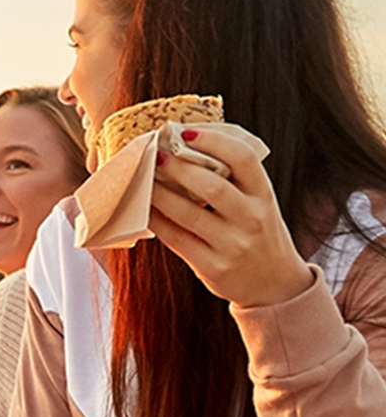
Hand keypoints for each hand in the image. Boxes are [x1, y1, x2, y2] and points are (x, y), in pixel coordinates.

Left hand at [148, 127, 312, 308]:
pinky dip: (157, 222)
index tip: (185, 132)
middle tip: (156, 154)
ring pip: (188, 213)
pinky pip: (177, 239)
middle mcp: (252, 219)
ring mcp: (233, 245)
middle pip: (212, 185)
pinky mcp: (213, 267)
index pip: (243, 158)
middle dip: (179, 167)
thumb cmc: (258, 235)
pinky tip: (145, 210)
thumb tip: (185, 150)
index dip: (213, 141)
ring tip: (143, 179)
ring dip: (160, 193)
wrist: (274, 284)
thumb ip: (233, 182)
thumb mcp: (258, 204)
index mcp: (264, 195)